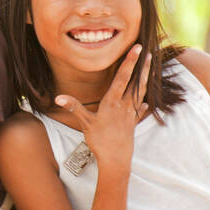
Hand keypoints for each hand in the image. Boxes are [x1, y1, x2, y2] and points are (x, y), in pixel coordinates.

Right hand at [54, 45, 151, 171]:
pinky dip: (142, 105)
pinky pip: (139, 111)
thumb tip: (59, 97)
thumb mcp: (85, 124)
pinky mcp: (132, 124)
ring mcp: (130, 115)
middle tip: (149, 53)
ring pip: (140, 93)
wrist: (116, 160)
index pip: (123, 77)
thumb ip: (74, 108)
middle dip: (143, 67)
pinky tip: (144, 103)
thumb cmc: (100, 141)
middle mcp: (124, 106)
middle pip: (136, 82)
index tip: (137, 48)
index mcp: (113, 102)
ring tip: (150, 69)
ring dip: (145, 80)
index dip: (130, 62)